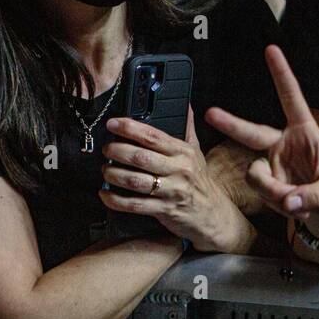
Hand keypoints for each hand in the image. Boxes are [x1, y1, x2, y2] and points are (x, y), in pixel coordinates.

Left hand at [99, 108, 250, 253]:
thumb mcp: (196, 153)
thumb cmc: (199, 181)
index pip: (153, 136)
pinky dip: (116, 200)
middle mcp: (178, 170)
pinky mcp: (165, 210)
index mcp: (183, 152)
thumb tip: (186, 105)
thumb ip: (188, 128)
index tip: (112, 124)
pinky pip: (135, 205)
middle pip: (141, 157)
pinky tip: (105, 195)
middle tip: (106, 149)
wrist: (213, 214)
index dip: (130, 128)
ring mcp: (171, 191)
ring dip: (114, 174)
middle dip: (117, 151)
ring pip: (135, 181)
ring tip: (105, 170)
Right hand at [205, 45, 318, 239]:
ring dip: (274, 191)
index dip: (281, 74)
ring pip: (256, 175)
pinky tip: (295, 208)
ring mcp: (273, 166)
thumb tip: (289, 202)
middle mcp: (283, 145)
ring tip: (299, 202)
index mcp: (305, 132)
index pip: (291, 99)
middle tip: (211, 113)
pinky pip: (262, 193)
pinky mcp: (268, 185)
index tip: (271, 49)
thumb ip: (313, 196)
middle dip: (231, 124)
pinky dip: (277, 204)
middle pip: (252, 132)